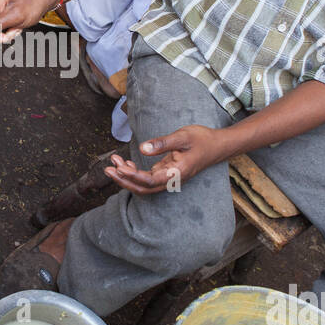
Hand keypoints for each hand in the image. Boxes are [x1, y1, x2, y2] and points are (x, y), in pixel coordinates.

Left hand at [105, 125, 222, 194]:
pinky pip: (147, 177)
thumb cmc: (202, 139)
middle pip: (143, 188)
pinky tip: (124, 163)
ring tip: (112, 163)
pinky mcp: (166, 172)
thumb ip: (162, 143)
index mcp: (176, 173)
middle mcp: (171, 179)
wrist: (217, 145)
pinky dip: (134, 172)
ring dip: (126, 176)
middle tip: (107, 169)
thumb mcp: (182, 136)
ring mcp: (168, 177)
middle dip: (123, 180)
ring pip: (143, 184)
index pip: (149, 181)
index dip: (132, 176)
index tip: (119, 167)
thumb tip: (141, 148)